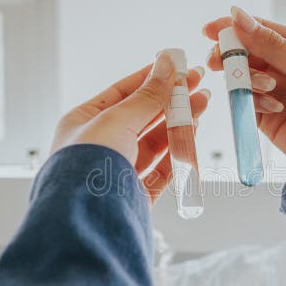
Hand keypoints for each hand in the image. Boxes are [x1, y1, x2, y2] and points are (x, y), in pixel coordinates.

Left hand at [51, 51, 209, 203]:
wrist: (85, 221)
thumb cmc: (86, 166)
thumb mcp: (116, 120)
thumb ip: (147, 95)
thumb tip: (167, 65)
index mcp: (82, 125)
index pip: (120, 93)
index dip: (149, 78)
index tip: (176, 66)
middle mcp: (98, 148)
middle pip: (141, 117)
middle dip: (170, 100)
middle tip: (197, 83)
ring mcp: (118, 174)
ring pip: (155, 143)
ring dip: (179, 123)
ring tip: (202, 104)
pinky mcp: (136, 197)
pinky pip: (162, 171)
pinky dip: (178, 153)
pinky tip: (193, 134)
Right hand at [203, 6, 285, 159]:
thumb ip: (270, 43)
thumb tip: (239, 16)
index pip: (259, 30)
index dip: (232, 28)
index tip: (208, 30)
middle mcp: (285, 65)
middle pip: (246, 54)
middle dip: (232, 57)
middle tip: (217, 61)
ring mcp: (275, 90)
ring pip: (244, 77)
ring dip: (250, 81)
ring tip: (268, 89)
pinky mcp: (267, 115)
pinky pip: (248, 102)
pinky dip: (255, 102)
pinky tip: (274, 108)